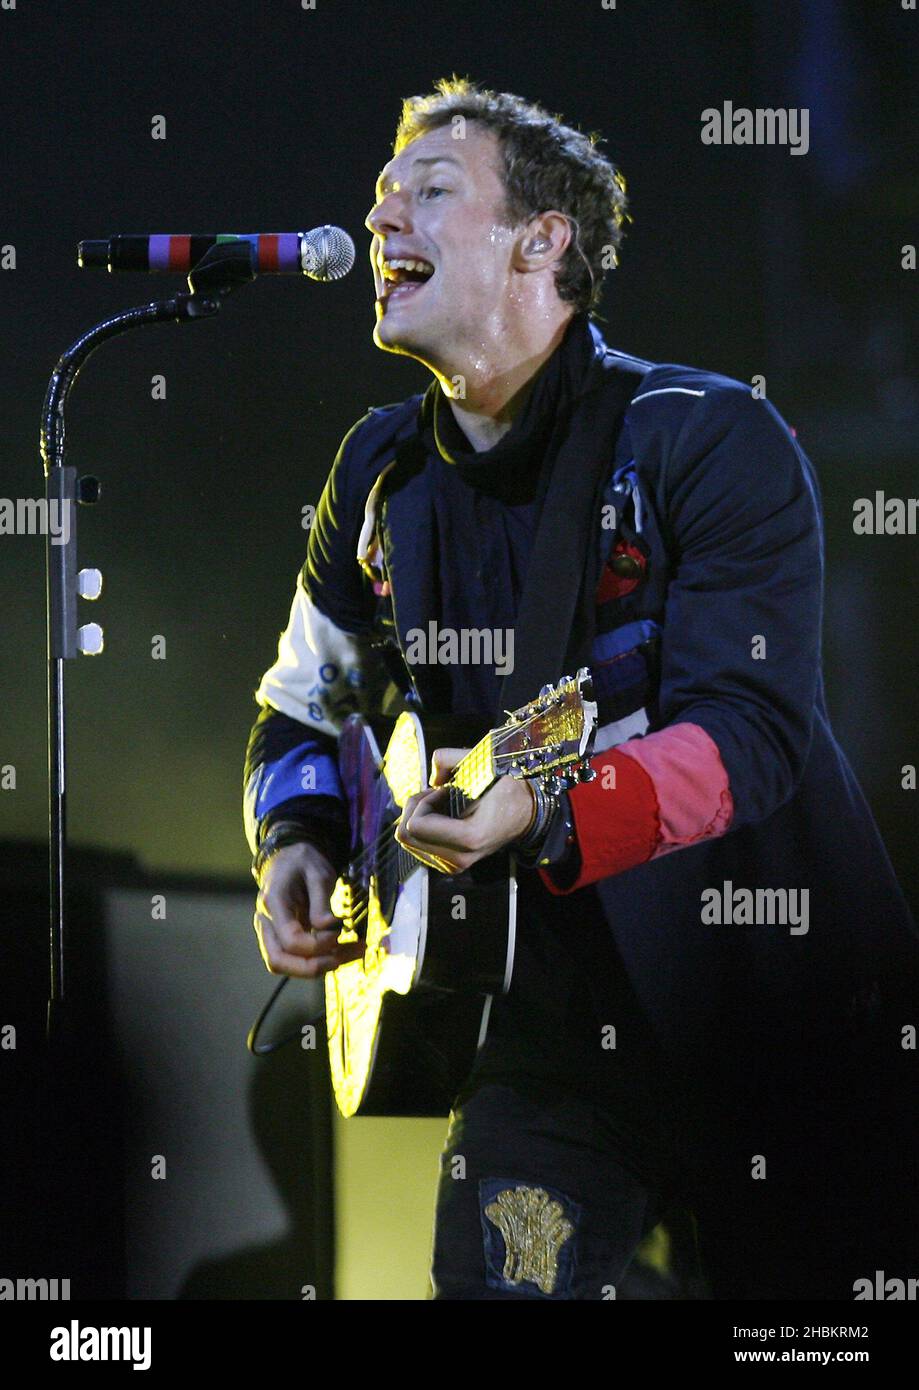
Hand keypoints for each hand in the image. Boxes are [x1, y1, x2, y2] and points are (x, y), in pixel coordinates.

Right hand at [252, 842, 363, 978]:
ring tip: (354, 952)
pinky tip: (346, 951)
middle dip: (312, 967)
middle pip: (277, 960)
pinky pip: (296, 958)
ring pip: (285, 964)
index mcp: (273, 902)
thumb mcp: (318, 873)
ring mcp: (271, 932)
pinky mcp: (282, 938)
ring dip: (319, 966)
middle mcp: (266, 921)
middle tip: (342, 960)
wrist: (289, 857)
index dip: (316, 945)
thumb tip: (331, 929)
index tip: (339, 935)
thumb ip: (321, 902)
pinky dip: (320, 959)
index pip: (289, 939)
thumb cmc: (304, 862)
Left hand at [394, 746, 535, 874]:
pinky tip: (445, 817)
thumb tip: (431, 778)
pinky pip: (417, 845)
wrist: (525, 814)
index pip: (415, 826)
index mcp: (468, 838)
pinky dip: (425, 826)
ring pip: (408, 840)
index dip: (426, 800)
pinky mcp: (449, 866)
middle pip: (405, 834)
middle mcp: (459, 859)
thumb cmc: (505, 788)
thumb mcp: (482, 763)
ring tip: (445, 804)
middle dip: (418, 807)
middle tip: (442, 794)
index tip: (448, 790)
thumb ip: (448, 758)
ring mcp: (453, 866)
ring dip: (421, 816)